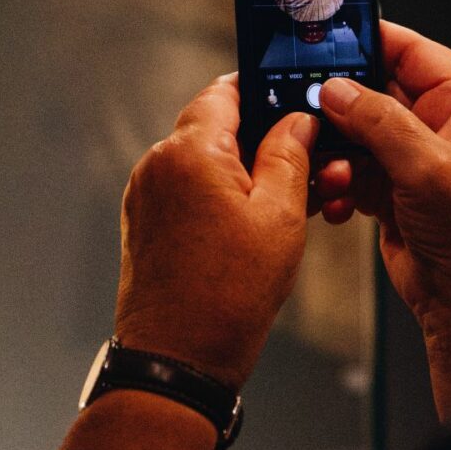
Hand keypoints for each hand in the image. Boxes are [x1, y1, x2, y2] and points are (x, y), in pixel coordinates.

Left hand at [114, 76, 318, 388]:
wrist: (178, 359)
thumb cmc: (227, 297)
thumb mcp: (280, 217)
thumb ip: (290, 156)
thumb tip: (299, 120)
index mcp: (189, 152)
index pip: (225, 91)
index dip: (264, 92)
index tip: (295, 103)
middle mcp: (158, 164)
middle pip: (216, 127)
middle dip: (262, 141)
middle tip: (306, 168)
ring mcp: (146, 194)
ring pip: (204, 162)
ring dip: (243, 173)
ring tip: (284, 209)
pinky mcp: (144, 221)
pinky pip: (187, 190)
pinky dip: (219, 198)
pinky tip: (251, 229)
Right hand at [312, 21, 450, 416]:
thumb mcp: (425, 167)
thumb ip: (378, 121)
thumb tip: (335, 88)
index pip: (413, 51)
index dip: (372, 39)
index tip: (329, 33)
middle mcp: (438, 126)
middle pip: (374, 90)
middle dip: (339, 103)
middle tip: (305, 104)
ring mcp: (411, 158)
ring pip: (354, 131)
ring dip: (334, 150)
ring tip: (329, 170)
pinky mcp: (388, 188)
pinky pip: (348, 167)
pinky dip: (335, 181)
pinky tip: (335, 200)